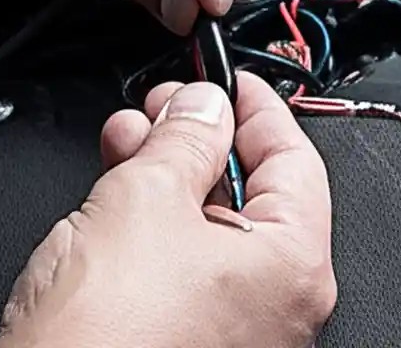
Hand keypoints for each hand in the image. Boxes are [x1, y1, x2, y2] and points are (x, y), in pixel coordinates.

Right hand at [0, 77, 335, 347]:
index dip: (257, 107)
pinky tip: (121, 198)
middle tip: (164, 107)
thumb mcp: (143, 199)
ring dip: (171, 178)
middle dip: (201, 140)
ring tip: (127, 144)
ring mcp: (240, 334)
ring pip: (215, 233)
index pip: (296, 158)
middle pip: (254, 195)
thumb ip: (184, 138)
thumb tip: (203, 107)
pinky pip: (190, 272)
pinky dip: (159, 229)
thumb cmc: (105, 342)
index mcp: (295, 267)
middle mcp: (281, 308)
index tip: (227, 78)